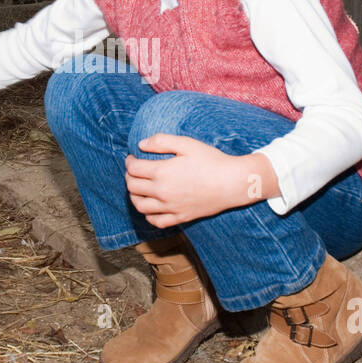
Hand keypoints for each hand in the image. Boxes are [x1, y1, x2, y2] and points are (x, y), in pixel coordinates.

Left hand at [124, 134, 278, 227]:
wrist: (232, 183)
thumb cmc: (211, 160)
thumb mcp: (187, 144)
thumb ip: (162, 141)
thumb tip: (141, 144)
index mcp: (162, 172)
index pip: (133, 169)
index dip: (129, 161)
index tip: (133, 158)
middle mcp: (162, 192)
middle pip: (133, 187)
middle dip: (129, 177)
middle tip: (134, 171)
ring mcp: (171, 207)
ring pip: (140, 206)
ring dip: (134, 196)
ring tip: (138, 189)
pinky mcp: (180, 217)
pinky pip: (156, 221)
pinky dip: (148, 215)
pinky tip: (151, 207)